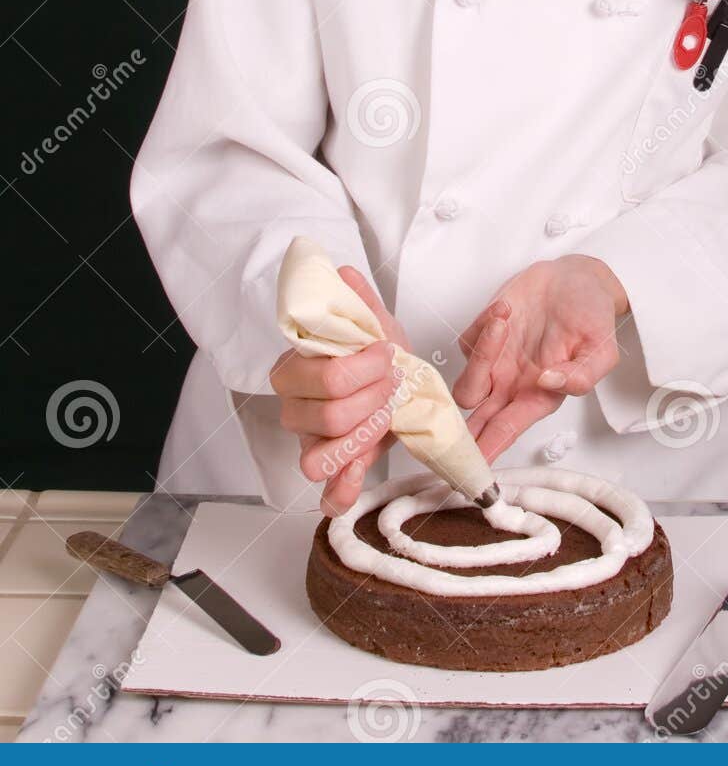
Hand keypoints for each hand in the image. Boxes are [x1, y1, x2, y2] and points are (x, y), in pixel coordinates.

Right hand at [269, 264, 409, 516]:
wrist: (396, 380)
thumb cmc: (377, 352)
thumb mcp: (375, 323)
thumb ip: (358, 300)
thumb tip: (343, 272)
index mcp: (294, 367)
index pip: (325, 378)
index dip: (364, 370)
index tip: (387, 355)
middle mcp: (293, 407)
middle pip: (328, 417)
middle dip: (373, 400)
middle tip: (393, 385)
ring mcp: (308, 440)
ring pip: (318, 457)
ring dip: (361, 439)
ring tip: (385, 419)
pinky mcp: (329, 467)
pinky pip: (324, 492)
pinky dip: (340, 490)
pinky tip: (359, 474)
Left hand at [452, 255, 628, 462]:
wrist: (576, 278)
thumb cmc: (591, 315)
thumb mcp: (602, 348)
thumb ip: (583, 374)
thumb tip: (549, 382)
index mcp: (538, 396)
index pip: (507, 429)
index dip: (489, 447)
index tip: (473, 466)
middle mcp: (512, 384)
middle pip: (475, 417)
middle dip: (461, 428)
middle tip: (454, 425)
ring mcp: (496, 361)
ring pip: (466, 382)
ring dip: (480, 355)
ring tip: (504, 321)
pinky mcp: (484, 334)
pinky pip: (467, 342)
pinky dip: (481, 327)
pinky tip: (507, 309)